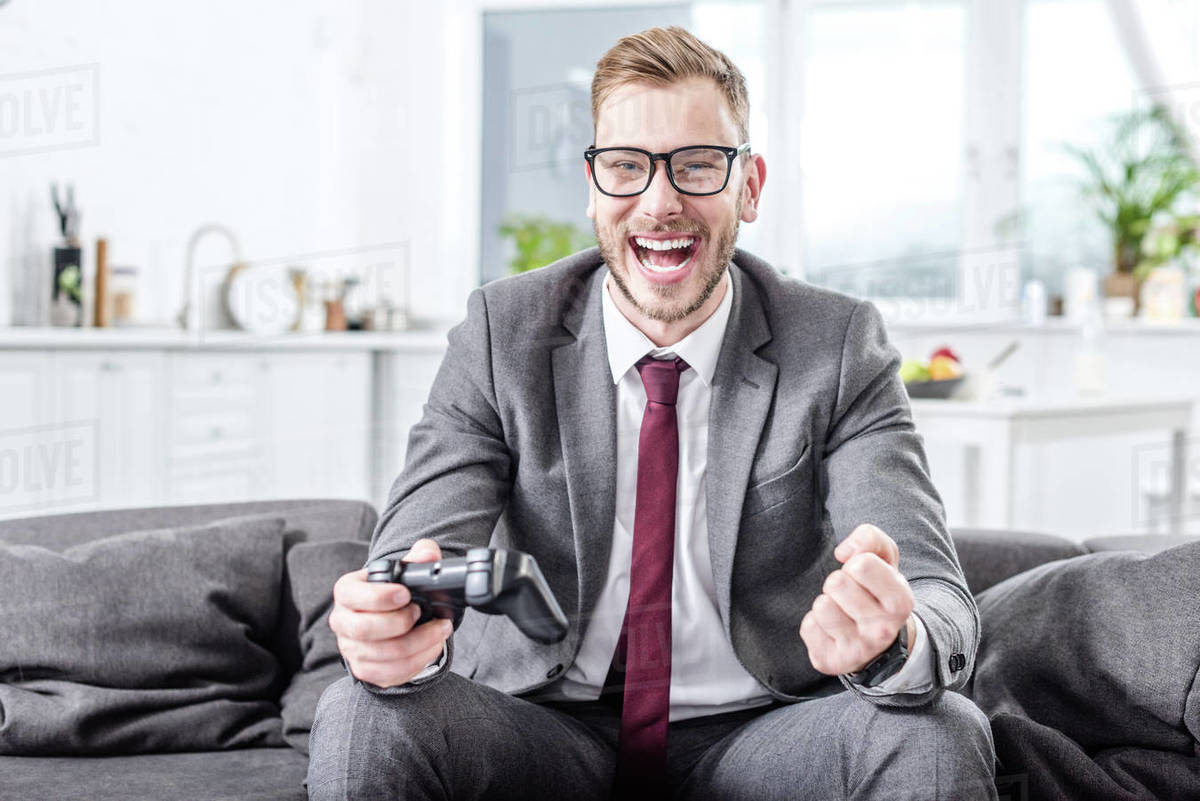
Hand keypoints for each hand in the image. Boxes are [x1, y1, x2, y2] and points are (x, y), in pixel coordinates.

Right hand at [329, 538, 453, 687]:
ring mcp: (351, 649)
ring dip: (420, 643)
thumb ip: (418, 557)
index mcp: (346, 591)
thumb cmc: (394, 591)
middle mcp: (342, 621)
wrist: (389, 616)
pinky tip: (433, 645)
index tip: (406, 594)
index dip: (380, 597)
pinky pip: (392, 673)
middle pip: (365, 629)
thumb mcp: (404, 570)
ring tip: (440, 629)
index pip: (352, 595)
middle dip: (401, 622)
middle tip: (422, 613)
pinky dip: (419, 660)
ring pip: (385, 654)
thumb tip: (429, 553)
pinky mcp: (365, 669)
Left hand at [799, 524, 915, 675]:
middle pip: (837, 582)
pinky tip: (832, 631)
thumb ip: (870, 539)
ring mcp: (858, 649)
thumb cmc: (876, 593)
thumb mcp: (884, 561)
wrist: (879, 645)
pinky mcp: (832, 662)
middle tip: (850, 596)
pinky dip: (815, 624)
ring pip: (821, 606)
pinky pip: (809, 627)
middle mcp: (883, 630)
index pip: (862, 564)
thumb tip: (843, 551)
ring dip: (826, 604)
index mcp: (900, 601)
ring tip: (842, 613)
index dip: (856, 564)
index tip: (863, 577)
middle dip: (839, 583)